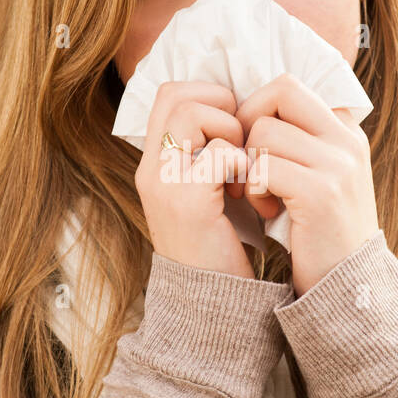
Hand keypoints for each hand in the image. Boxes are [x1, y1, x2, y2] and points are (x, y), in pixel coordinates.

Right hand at [133, 81, 254, 277]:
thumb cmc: (219, 243)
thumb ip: (208, 153)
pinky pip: (218, 153)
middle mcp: (151, 168)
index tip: (232, 129)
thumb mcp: (205, 190)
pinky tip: (245, 192)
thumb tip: (242, 111)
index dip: (207, 95)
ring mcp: (163, 183)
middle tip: (239, 142)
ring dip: (229, 130)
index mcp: (154, 162)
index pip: (169, 94)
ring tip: (240, 166)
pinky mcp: (186, 201)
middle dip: (219, 106)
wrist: (211, 303)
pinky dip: (240, 164)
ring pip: (192, 113)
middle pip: (176, 94)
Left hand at [235, 73, 378, 296]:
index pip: (291, 87)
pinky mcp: (321, 192)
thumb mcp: (320, 177)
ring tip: (260, 194)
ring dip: (249, 163)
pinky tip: (267, 211)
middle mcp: (347, 140)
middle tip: (245, 159)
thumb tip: (253, 110)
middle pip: (281, 91)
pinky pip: (264, 167)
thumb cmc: (322, 231)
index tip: (253, 146)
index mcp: (345, 131)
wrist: (349, 284)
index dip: (260, 108)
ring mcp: (338, 164)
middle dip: (249, 120)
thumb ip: (299, 142)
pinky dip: (254, 188)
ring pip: (265, 131)